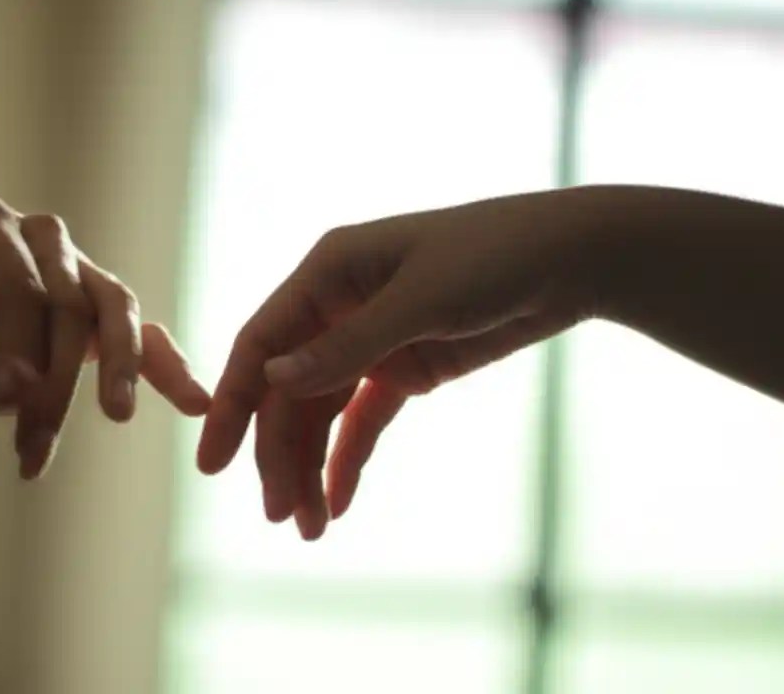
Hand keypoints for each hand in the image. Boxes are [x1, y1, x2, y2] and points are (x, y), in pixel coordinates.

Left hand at [0, 196, 210, 476]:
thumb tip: (19, 390)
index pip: (19, 292)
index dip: (23, 359)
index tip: (17, 423)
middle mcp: (36, 234)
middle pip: (66, 304)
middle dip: (57, 384)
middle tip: (35, 451)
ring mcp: (74, 263)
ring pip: (112, 306)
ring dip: (120, 366)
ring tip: (118, 414)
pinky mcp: (96, 298)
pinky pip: (136, 326)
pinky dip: (163, 362)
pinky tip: (194, 401)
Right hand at [196, 189, 602, 539]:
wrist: (571, 259)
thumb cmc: (496, 255)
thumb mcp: (423, 299)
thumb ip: (350, 344)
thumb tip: (274, 381)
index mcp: (327, 272)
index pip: (262, 343)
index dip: (233, 404)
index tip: (212, 464)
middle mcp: (337, 306)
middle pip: (288, 390)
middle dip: (279, 453)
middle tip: (279, 516)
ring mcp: (369, 339)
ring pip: (321, 412)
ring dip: (310, 466)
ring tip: (311, 528)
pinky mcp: (403, 367)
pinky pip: (362, 421)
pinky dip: (349, 460)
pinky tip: (339, 502)